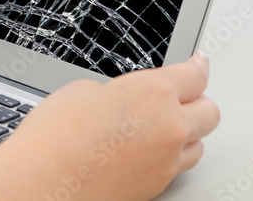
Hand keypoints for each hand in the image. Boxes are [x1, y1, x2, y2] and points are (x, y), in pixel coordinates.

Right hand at [0, 52, 218, 200]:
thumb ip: (120, 91)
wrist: (42, 183)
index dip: (197, 66)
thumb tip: (126, 99)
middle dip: (197, 101)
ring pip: (198, 145)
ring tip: (160, 128)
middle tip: (182, 97)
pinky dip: (168, 158)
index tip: (197, 64)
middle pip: (210, 111)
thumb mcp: (84, 90)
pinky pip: (177, 168)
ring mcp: (166, 162)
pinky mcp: (156, 187)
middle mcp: (169, 128)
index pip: (195, 75)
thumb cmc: (55, 137)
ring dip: (186, 133)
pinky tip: (144, 152)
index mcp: (153, 92)